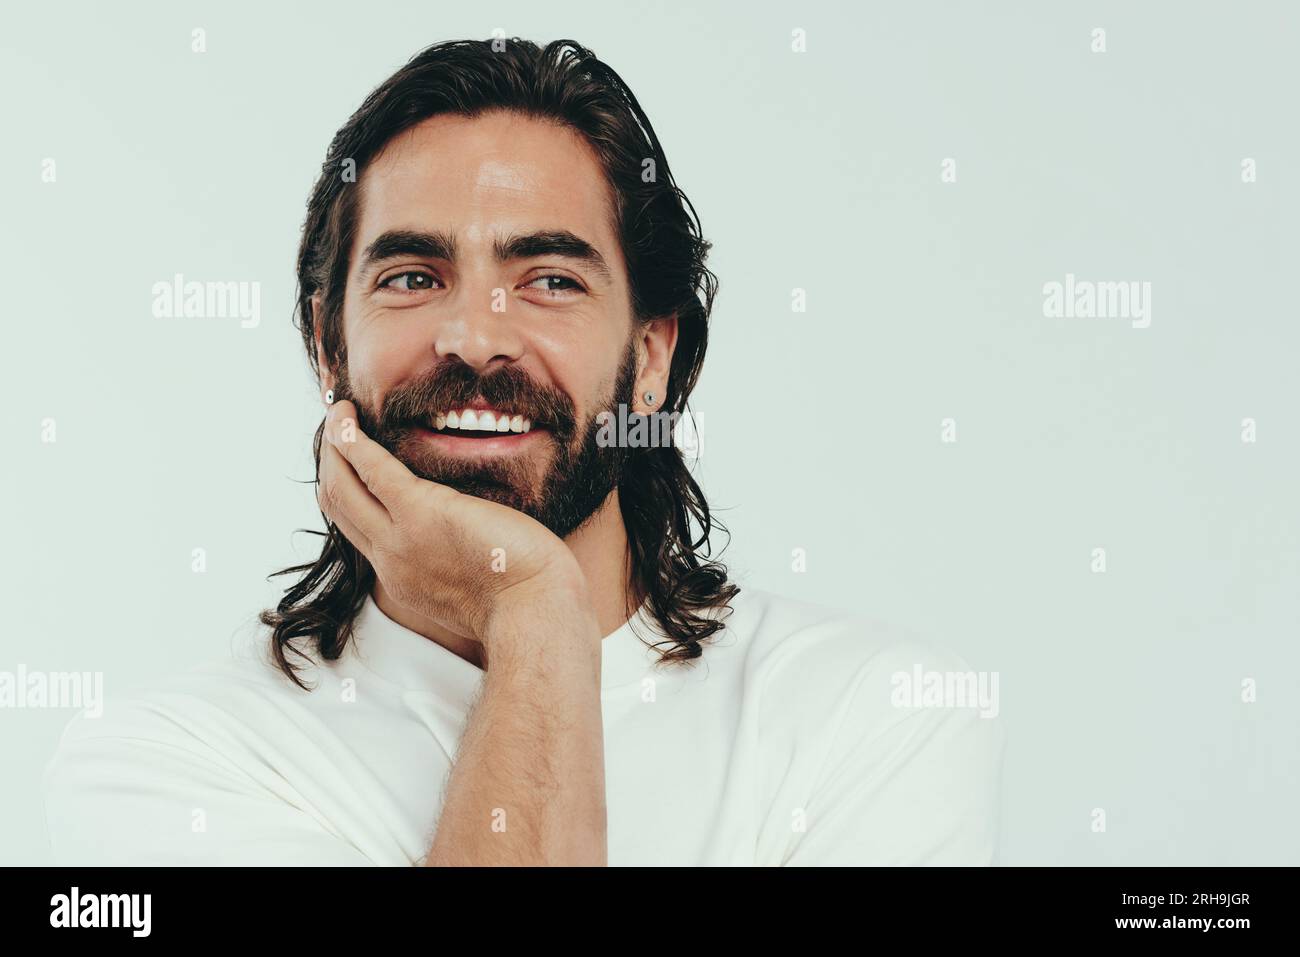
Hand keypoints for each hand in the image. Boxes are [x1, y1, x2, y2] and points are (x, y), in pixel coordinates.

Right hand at [317, 400, 585, 643]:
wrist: (534, 609)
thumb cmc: (525, 599)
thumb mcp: (475, 590)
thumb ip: (458, 566)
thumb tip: (473, 539)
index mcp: (404, 577)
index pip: (359, 532)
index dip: (348, 495)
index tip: (351, 467)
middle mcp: (391, 560)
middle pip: (338, 507)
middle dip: (330, 464)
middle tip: (334, 431)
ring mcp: (400, 538)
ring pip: (341, 488)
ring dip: (332, 445)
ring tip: (338, 413)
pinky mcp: (421, 512)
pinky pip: (371, 469)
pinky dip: (352, 440)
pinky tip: (348, 417)